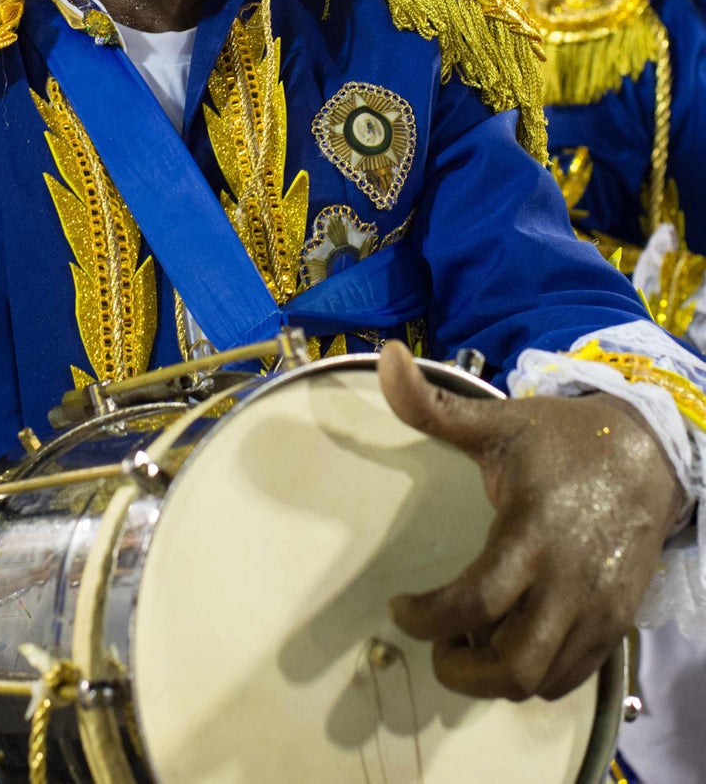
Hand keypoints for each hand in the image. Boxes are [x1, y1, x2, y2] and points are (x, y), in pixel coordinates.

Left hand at [379, 339, 685, 700]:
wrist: (648, 456)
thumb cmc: (562, 439)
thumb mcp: (495, 419)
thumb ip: (431, 404)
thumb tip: (386, 356)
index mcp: (532, 533)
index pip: (474, 603)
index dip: (427, 618)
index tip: (398, 607)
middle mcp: (568, 583)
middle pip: (513, 665)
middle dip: (462, 670)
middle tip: (435, 644)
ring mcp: (598, 611)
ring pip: (541, 680)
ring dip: (494, 676)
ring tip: (466, 640)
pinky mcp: (616, 625)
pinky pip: (571, 676)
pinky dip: (533, 674)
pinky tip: (507, 639)